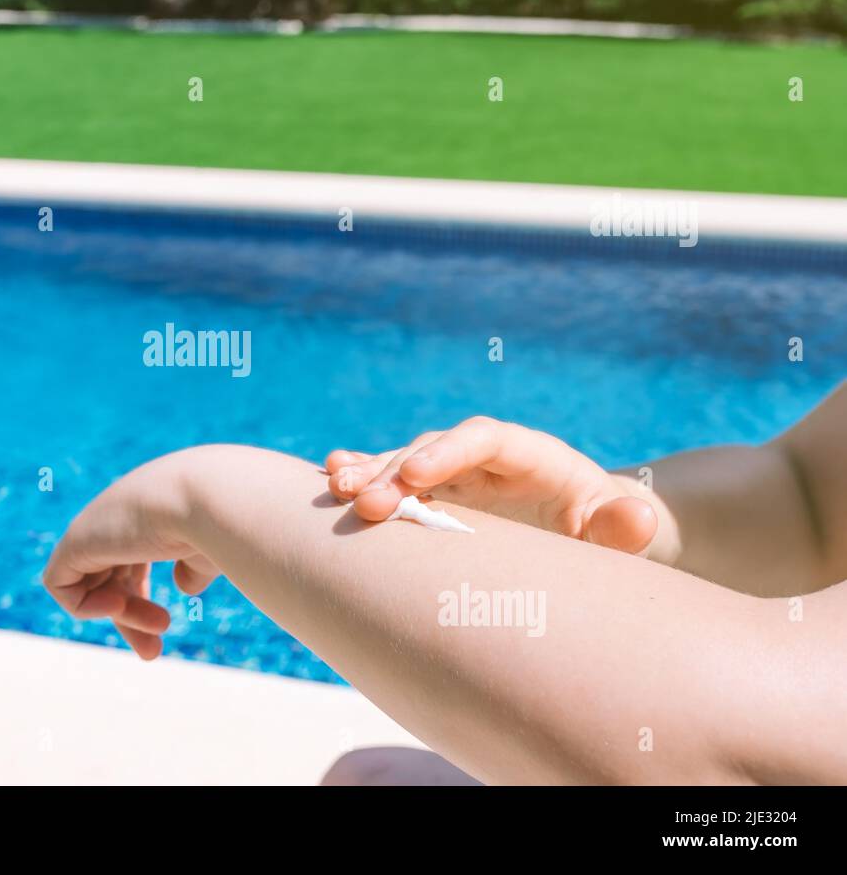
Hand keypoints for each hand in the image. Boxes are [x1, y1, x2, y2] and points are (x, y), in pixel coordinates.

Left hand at [42, 452, 220, 659]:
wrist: (205, 497)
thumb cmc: (216, 524)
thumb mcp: (206, 552)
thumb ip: (192, 567)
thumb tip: (183, 586)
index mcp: (142, 516)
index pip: (127, 564)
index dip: (138, 602)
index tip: (162, 628)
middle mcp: (114, 517)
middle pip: (108, 580)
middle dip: (130, 620)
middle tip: (152, 655)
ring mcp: (93, 526)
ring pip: (90, 587)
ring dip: (123, 618)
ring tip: (158, 630)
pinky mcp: (74, 540)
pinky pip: (60, 585)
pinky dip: (85, 606)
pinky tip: (118, 604)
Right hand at [325, 416, 657, 553]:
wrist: (588, 529)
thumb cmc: (606, 530)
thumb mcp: (621, 530)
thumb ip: (625, 525)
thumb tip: (640, 520)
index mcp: (529, 454)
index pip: (485, 438)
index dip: (449, 452)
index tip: (416, 477)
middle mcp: (484, 455)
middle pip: (435, 450)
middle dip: (396, 472)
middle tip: (364, 504)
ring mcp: (455, 473)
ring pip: (405, 462)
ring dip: (370, 472)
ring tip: (335, 487)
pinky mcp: (436, 492)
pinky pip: (395, 479)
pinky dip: (365, 475)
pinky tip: (329, 481)